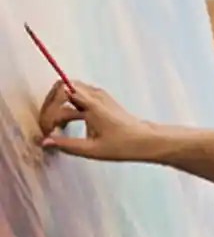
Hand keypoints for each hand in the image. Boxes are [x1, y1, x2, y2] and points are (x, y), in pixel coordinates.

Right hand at [37, 80, 155, 160]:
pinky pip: (78, 94)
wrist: (146, 140)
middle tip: (48, 124)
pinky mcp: (101, 99)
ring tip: (57, 125)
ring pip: (69, 89)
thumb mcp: (93, 149)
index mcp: (93, 105)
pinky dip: (68, 105)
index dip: (50, 111)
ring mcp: (99, 95)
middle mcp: (95, 95)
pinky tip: (68, 122)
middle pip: (61, 86)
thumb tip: (45, 142)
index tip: (48, 129)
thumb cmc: (123, 145)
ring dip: (58, 104)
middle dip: (50, 104)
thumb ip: (67, 145)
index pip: (61, 94)